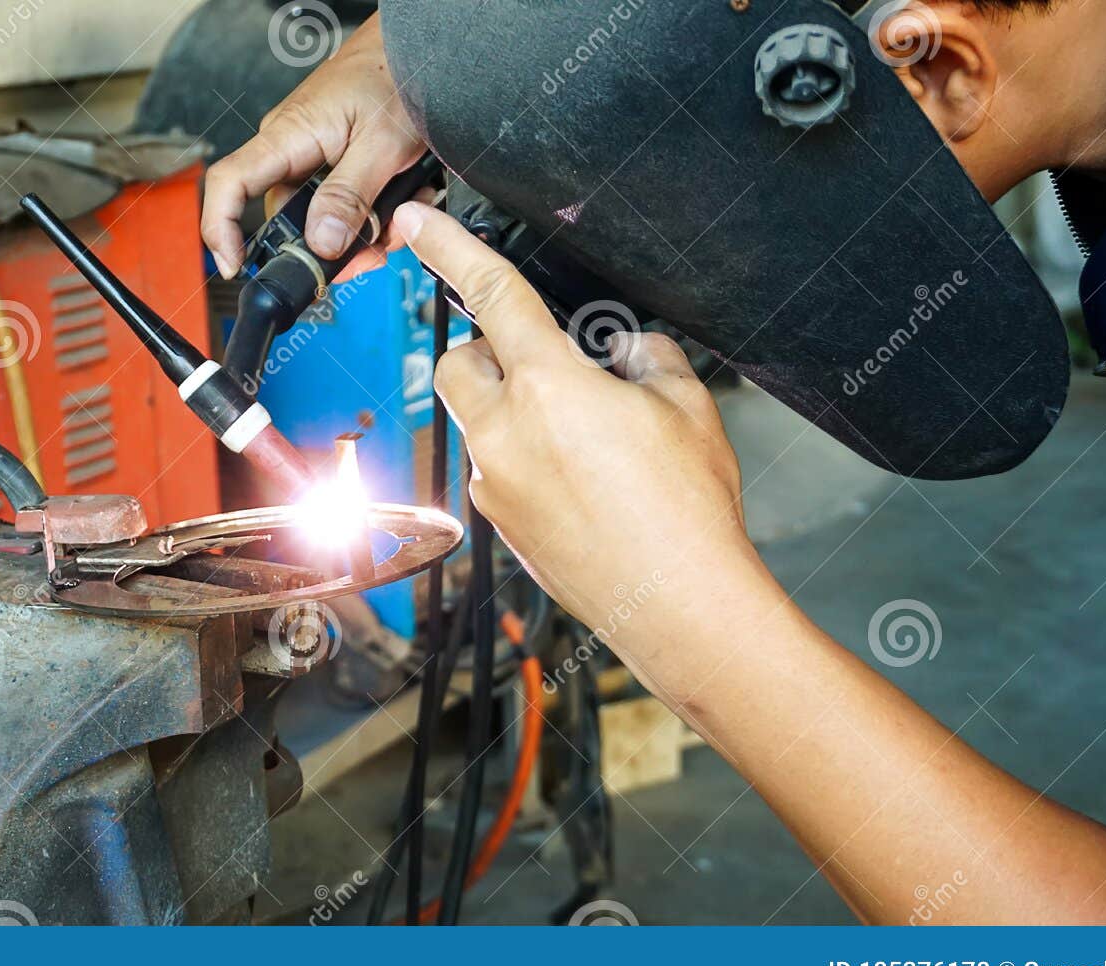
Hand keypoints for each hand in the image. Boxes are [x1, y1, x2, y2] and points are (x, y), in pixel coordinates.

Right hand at [201, 14, 426, 280]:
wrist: (416, 50)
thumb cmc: (396, 76)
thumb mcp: (381, 144)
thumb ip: (350, 196)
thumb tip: (321, 243)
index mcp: (288, 137)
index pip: (229, 185)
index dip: (220, 229)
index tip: (233, 266)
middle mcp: (291, 147)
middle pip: (288, 219)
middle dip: (331, 249)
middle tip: (370, 257)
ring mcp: (313, 155)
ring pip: (323, 217)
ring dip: (363, 231)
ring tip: (398, 220)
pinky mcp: (335, 160)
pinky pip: (343, 202)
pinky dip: (372, 213)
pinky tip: (399, 202)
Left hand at [394, 201, 754, 646]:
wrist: (678, 605)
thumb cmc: (688, 512)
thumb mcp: (687, 407)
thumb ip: (649, 357)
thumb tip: (630, 350)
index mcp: (549, 387)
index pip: (494, 295)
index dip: (450, 248)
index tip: (417, 221)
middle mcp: (504, 434)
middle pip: (459, 362)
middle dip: (490, 350)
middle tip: (548, 364)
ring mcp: (495, 484)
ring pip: (476, 420)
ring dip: (510, 409)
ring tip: (583, 436)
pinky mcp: (501, 524)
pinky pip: (495, 469)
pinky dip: (523, 458)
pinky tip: (580, 482)